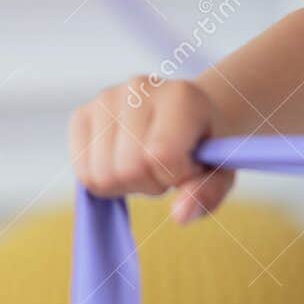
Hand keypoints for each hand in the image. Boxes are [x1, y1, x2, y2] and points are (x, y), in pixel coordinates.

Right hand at [68, 75, 234, 222]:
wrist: (192, 114)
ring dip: (126, 183)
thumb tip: (179, 216)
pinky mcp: (83, 113)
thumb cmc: (206, 146)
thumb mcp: (221, 171)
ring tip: (146, 162)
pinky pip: (82, 171)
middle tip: (166, 166)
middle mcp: (139, 88)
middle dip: (150, 182)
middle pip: (127, 168)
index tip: (189, 166)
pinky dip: (102, 179)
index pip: (160, 156)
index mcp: (180, 96)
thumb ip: (207, 193)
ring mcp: (106, 98)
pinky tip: (123, 161)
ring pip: (100, 174)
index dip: (175, 176)